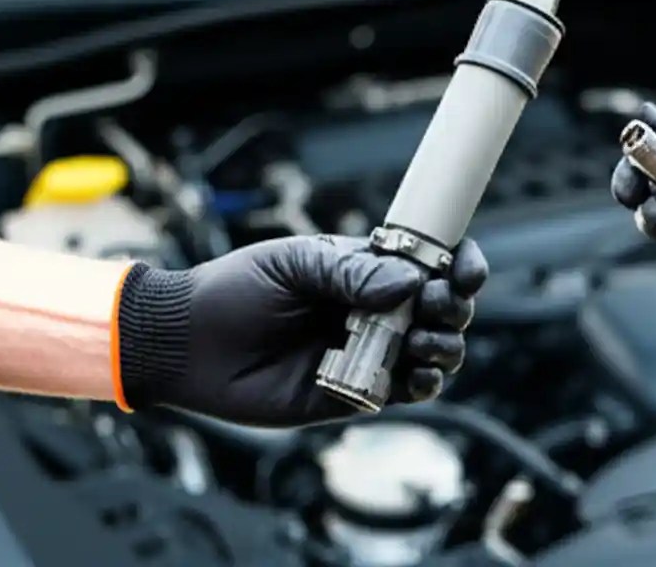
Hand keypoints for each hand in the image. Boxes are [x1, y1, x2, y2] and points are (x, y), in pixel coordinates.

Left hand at [114, 235, 486, 426]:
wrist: (188, 343)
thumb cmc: (235, 291)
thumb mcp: (295, 264)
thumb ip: (352, 272)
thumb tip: (411, 280)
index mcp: (367, 269)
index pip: (432, 262)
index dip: (460, 263)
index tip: (467, 269)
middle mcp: (376, 310)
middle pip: (444, 308)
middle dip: (454, 306)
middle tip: (434, 306)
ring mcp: (370, 352)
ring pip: (435, 351)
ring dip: (444, 345)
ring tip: (421, 341)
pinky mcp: (357, 393)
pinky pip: (407, 391)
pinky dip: (424, 384)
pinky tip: (415, 376)